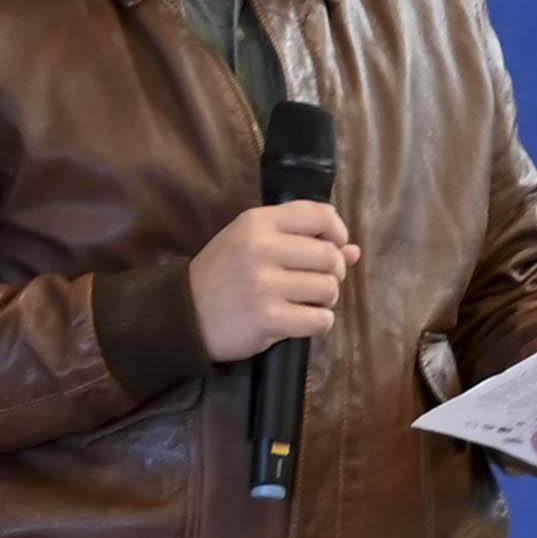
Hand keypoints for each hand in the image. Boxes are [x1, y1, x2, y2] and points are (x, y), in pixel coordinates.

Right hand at [187, 200, 357, 364]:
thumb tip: (353, 251)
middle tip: (312, 282)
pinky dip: (317, 323)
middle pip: (331, 257)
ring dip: (324, 300)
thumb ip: (302, 240)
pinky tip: (296, 320)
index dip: (337, 231)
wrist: (183, 314)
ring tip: (300, 301)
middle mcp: (261, 248)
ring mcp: (265, 284)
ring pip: (330, 289)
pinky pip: (322, 320)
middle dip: (332, 273)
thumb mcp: (252, 243)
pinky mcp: (270, 318)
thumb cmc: (224, 275)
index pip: (319, 214)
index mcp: (257, 222)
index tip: (333, 246)